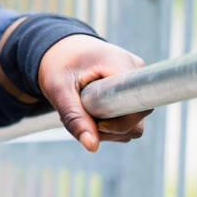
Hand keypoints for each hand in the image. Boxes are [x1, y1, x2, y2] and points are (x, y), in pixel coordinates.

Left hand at [36, 34, 150, 151]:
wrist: (59, 49)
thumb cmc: (57, 66)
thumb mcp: (58, 91)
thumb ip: (74, 118)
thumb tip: (92, 147)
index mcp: (121, 65)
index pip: (139, 107)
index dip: (119, 124)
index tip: (94, 122)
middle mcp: (136, 70)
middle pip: (136, 118)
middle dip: (107, 127)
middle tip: (77, 116)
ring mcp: (136, 78)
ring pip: (132, 120)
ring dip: (105, 126)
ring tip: (80, 110)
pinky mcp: (131, 87)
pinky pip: (127, 114)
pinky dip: (107, 119)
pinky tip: (88, 109)